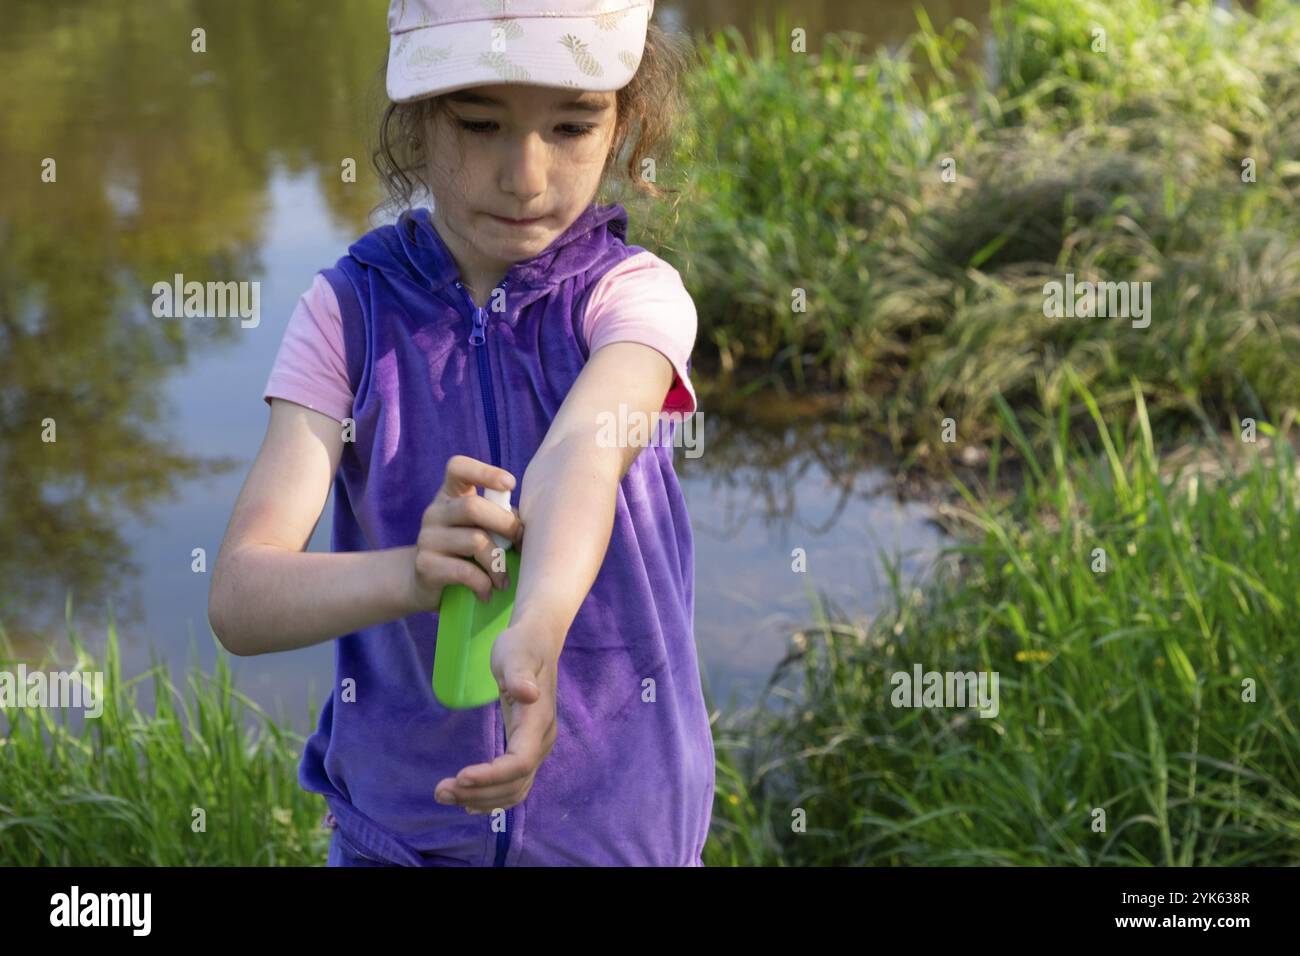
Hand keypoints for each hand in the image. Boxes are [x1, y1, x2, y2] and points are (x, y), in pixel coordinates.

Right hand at [408, 455, 524, 610]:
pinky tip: (487, 592)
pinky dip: (483, 584)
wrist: (422, 582)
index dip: (484, 472)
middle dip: (505, 525)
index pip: (458, 468)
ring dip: (498, 563)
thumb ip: (499, 519)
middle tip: (519, 544)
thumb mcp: (479, 528)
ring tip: (504, 580)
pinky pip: (464, 571)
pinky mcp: (425, 565)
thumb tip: (528, 528)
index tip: (511, 485)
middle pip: (473, 507)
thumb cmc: (463, 551)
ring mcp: (427, 538)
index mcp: (450, 495)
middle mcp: (435, 512)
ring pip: (474, 541)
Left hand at [434, 621, 558, 814]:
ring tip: (445, 795)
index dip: (491, 776)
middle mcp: (541, 741)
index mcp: (538, 721)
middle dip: (478, 792)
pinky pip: (514, 784)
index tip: (460, 776)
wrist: (535, 644)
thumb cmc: (521, 646)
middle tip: (439, 791)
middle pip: (514, 783)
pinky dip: (492, 797)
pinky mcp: (526, 749)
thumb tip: (528, 694)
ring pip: (514, 789)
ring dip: (481, 798)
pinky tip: (468, 802)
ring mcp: (536, 747)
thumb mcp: (515, 654)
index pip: (519, 762)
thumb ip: (519, 674)